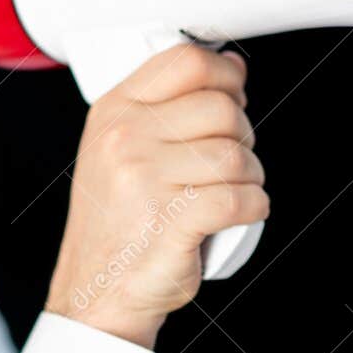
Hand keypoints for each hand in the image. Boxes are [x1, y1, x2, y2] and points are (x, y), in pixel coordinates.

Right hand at [44, 44, 268, 348]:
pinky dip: (255, 206)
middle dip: (243, 134)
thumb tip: (230, 66)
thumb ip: (163, 106)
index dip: (225, 73)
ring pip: (235, 156)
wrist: (96, 290)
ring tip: (236, 189)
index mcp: (114, 111)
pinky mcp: (171, 221)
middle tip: (232, 158)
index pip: (185, 62)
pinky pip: (240, 199)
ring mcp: (145, 180)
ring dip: (252, 175)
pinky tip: (244, 211)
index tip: (235, 92)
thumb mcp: (118, 148)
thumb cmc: (116, 221)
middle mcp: (125, 139)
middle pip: (220, 108)